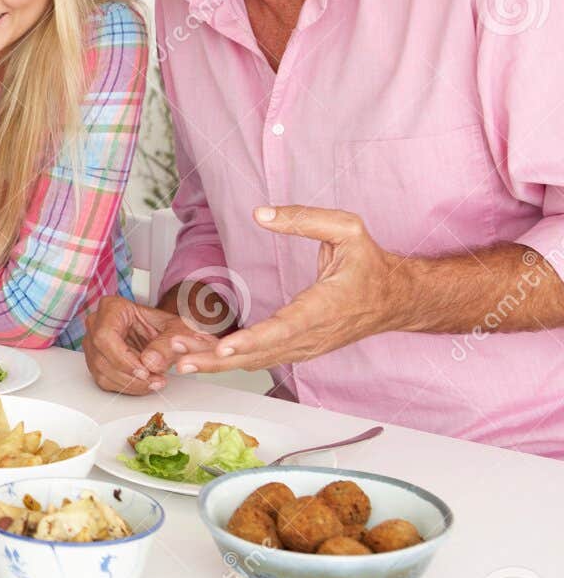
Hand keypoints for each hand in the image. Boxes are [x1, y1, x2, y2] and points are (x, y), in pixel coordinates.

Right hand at [82, 295, 217, 394]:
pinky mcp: (96, 361)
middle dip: (130, 375)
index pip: (105, 335)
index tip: (145, 370)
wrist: (166, 336)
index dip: (123, 358)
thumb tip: (151, 362)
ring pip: (101, 372)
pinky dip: (126, 387)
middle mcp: (97, 324)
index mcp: (112, 307)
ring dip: (130, 383)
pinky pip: (104, 380)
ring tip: (154, 381)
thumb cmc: (167, 327)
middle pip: (101, 357)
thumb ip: (168, 344)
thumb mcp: (178, 330)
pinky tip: (144, 382)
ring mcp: (93, 344)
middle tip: (154, 379)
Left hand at [178, 205, 401, 373]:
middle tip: (181, 360)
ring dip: (219, 363)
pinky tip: (204, 357)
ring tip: (181, 361)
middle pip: (262, 354)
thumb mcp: (347, 229)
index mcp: (325, 306)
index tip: (226, 347)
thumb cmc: (370, 264)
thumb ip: (305, 219)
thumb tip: (261, 213)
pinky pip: (263, 360)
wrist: (396, 299)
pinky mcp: (300, 351)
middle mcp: (314, 334)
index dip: (255, 339)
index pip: (286, 327)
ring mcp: (306, 347)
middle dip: (218, 358)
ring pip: (258, 362)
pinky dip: (233, 361)